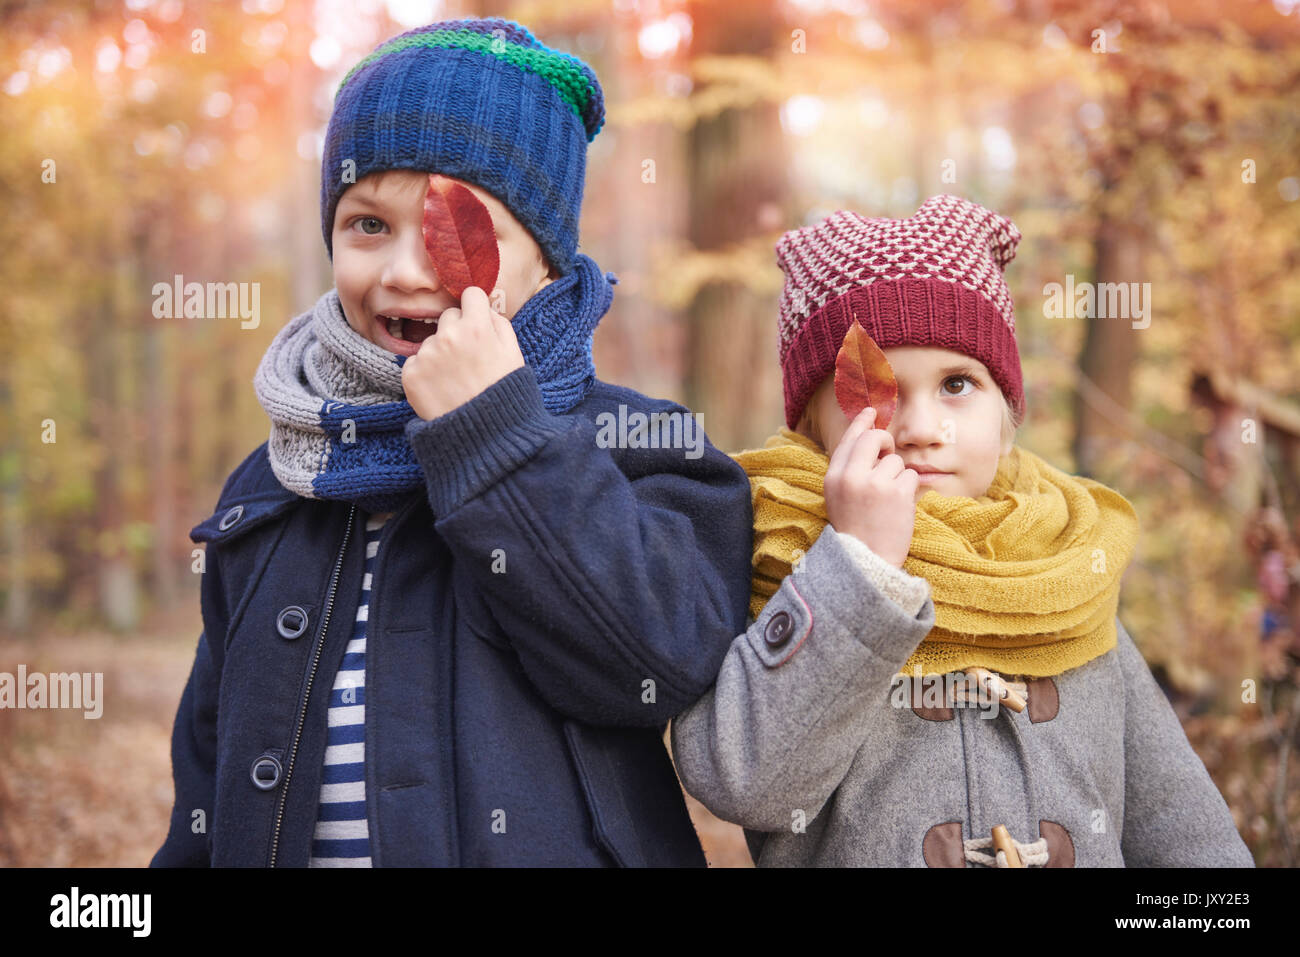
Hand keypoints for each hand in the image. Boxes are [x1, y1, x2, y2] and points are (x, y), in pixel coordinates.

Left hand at [401, 286, 525, 420]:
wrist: (484, 436)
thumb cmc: (503, 394)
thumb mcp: (514, 354)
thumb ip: (500, 323)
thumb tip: (483, 308)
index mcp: (477, 327)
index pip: (470, 295)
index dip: (474, 308)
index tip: (475, 320)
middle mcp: (448, 336)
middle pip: (448, 317)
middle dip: (457, 331)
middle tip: (467, 359)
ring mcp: (427, 354)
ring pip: (431, 341)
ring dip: (440, 354)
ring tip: (455, 380)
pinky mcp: (410, 373)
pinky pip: (416, 362)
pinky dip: (425, 373)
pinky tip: (441, 389)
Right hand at [823, 407, 918, 567]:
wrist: (866, 562)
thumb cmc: (855, 529)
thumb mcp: (839, 497)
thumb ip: (850, 469)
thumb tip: (869, 439)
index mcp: (834, 477)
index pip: (848, 440)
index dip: (861, 423)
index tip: (871, 411)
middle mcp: (851, 477)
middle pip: (873, 438)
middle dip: (885, 442)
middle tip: (888, 455)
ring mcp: (874, 484)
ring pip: (895, 460)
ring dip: (897, 476)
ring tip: (889, 500)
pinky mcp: (896, 493)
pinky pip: (910, 476)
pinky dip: (910, 490)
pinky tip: (900, 507)